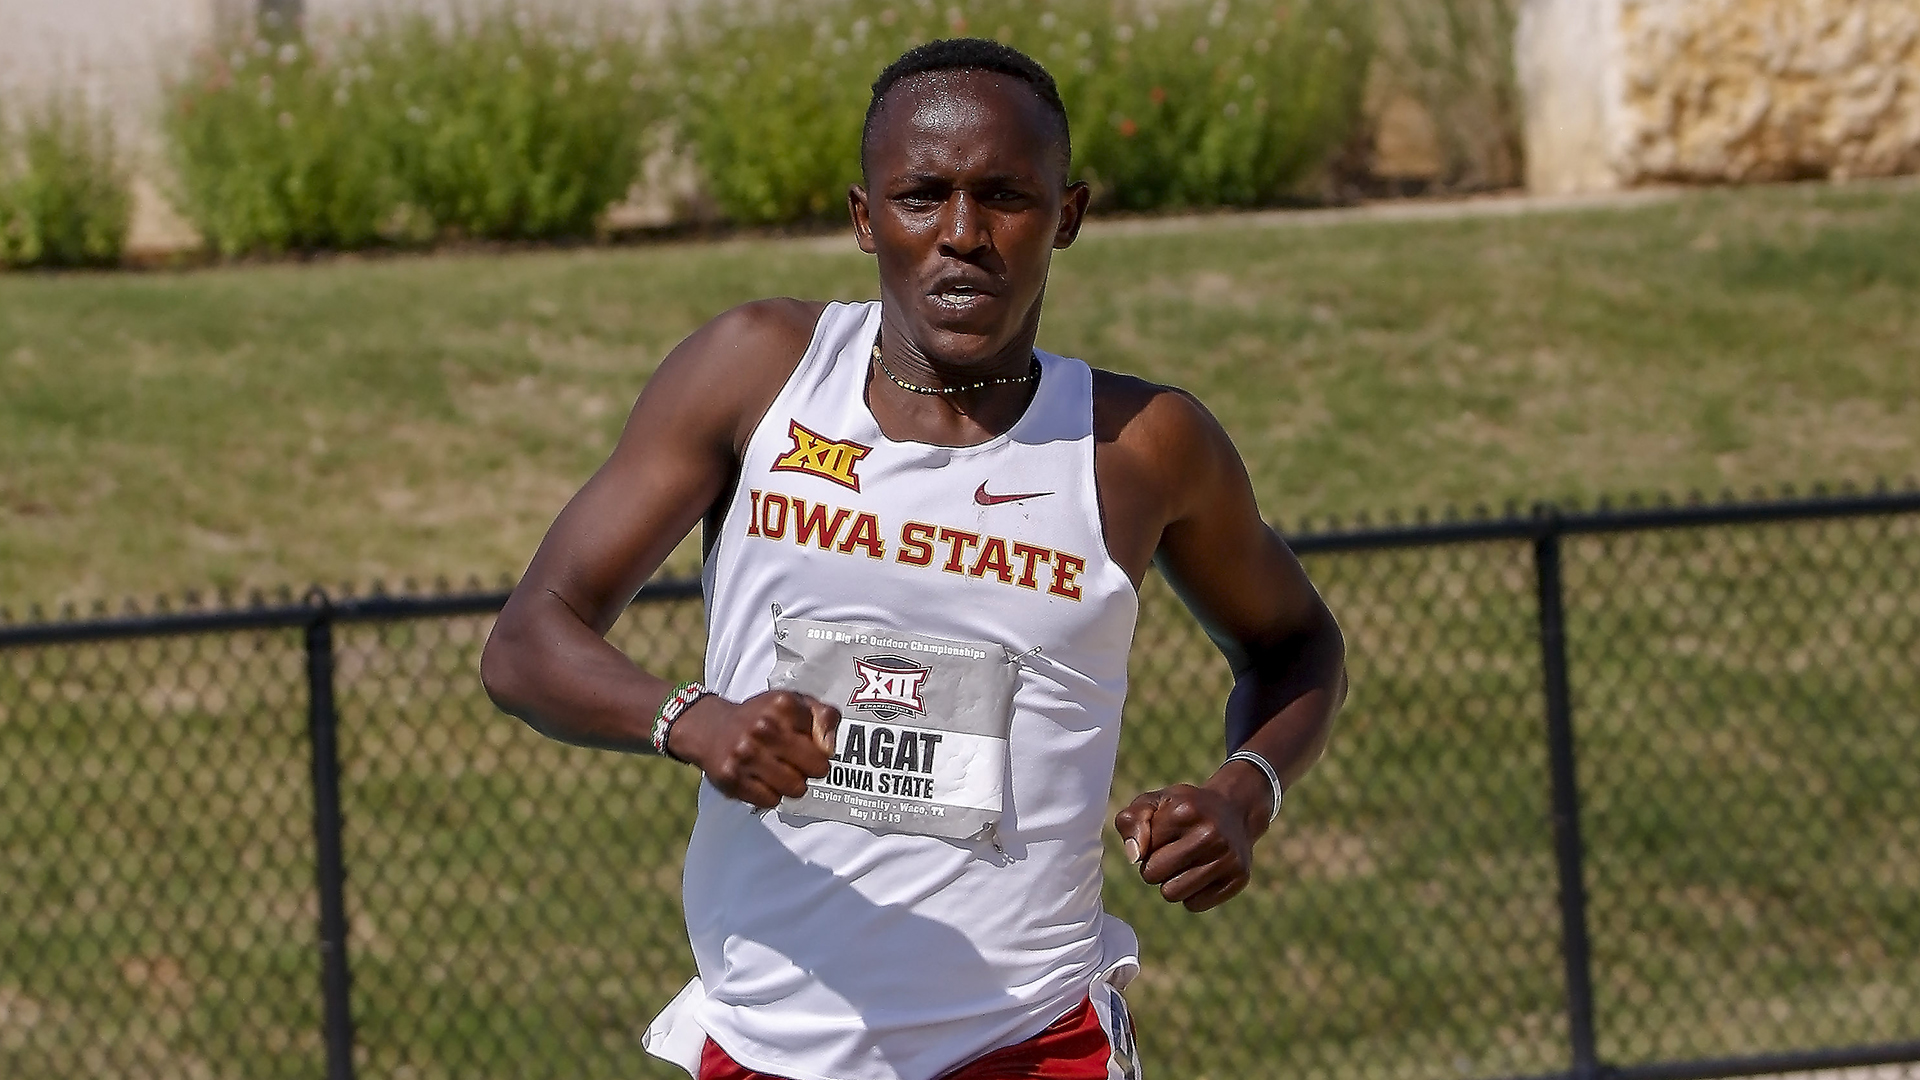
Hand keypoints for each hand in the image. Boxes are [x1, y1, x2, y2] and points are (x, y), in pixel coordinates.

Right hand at [666, 690, 839, 807]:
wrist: (711, 728)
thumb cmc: (762, 718)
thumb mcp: (796, 703)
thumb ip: (824, 717)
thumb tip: (829, 748)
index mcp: (783, 705)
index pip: (826, 746)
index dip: (819, 747)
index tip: (804, 742)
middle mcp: (763, 728)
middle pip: (817, 769)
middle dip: (810, 769)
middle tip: (794, 760)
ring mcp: (745, 754)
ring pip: (796, 789)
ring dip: (791, 784)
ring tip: (777, 769)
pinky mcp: (732, 778)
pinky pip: (771, 801)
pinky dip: (769, 794)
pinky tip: (759, 778)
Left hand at [1113, 783, 1257, 911]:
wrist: (1234, 811)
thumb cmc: (1184, 809)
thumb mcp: (1153, 803)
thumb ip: (1131, 821)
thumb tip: (1134, 856)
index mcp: (1184, 812)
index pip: (1142, 852)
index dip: (1148, 845)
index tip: (1164, 833)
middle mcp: (1210, 834)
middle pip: (1153, 876)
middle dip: (1155, 867)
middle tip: (1172, 852)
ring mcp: (1228, 857)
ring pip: (1173, 894)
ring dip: (1171, 883)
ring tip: (1186, 863)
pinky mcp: (1239, 878)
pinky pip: (1195, 905)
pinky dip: (1192, 894)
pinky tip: (1202, 873)